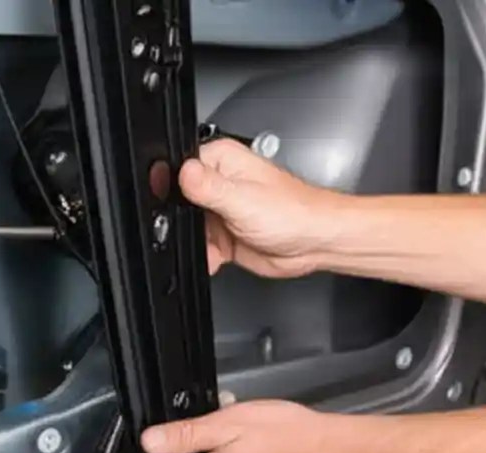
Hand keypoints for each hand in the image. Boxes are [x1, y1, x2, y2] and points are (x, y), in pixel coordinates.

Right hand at [180, 139, 345, 277]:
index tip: (176, 206)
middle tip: (196, 229)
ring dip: (194, 240)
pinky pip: (201, 245)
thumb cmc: (294, 213)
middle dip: (182, 219)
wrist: (315, 244)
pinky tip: (216, 257)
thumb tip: (182, 171)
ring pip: (188, 225)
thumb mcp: (243, 199)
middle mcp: (219, 182)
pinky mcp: (224, 234)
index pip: (180, 166)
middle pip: (179, 199)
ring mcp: (220, 209)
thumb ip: (208, 187)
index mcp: (221, 161)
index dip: (170, 186)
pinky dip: (204, 255)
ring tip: (210, 244)